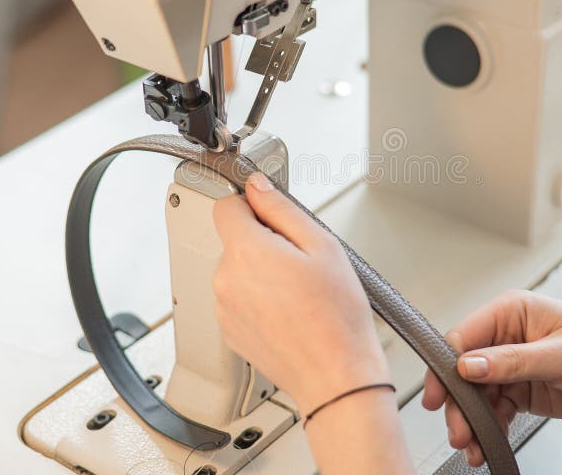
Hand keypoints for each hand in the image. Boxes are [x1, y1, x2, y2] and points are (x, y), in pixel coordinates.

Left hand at [213, 173, 388, 414]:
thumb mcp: (322, 245)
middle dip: (262, 242)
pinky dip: (258, 299)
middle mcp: (226, 279)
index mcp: (246, 252)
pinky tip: (287, 311)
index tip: (270, 215)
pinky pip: (239, 299)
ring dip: (260, 272)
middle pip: (234, 240)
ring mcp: (224, 308)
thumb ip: (282, 208)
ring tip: (297, 292)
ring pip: (237, 270)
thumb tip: (258, 187)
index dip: (251, 205)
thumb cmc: (336, 317)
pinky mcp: (230, 331)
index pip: (225, 206)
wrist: (335, 375)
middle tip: (299, 262)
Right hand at [423, 290, 561, 467]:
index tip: (438, 395)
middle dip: (459, 402)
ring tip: (470, 445)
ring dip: (471, 420)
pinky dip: (489, 428)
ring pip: (477, 393)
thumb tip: (468, 365)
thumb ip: (512, 361)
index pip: (464, 336)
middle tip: (458, 430)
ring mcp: (514, 364)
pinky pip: (495, 409)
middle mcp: (508, 335)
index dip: (447, 366)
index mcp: (513, 311)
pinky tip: (486, 445)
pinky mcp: (523, 389)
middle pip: (465, 369)